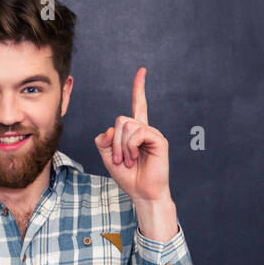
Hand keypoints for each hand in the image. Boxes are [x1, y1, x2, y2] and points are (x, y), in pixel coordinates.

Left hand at [93, 67, 169, 203]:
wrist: (142, 193)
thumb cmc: (128, 176)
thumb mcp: (107, 157)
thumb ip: (103, 141)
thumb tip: (110, 129)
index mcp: (135, 131)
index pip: (138, 105)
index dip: (139, 88)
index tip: (142, 71)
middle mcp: (146, 129)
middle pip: (121, 120)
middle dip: (114, 142)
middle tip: (118, 160)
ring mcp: (153, 134)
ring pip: (127, 126)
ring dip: (121, 147)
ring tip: (128, 161)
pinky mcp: (159, 140)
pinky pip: (138, 133)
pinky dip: (130, 147)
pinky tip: (134, 157)